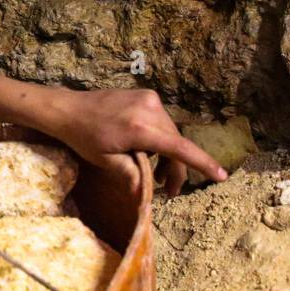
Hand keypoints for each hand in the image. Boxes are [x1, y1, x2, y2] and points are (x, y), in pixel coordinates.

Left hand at [41, 88, 226, 196]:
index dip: (202, 163)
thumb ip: (133, 175)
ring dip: (167, 154)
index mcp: (141, 128)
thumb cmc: (84, 137)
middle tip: (170, 192)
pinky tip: (148, 153)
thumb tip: (147, 195)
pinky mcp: (145, 95)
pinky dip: (159, 139)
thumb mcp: (107, 161)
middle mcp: (150, 109)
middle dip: (175, 167)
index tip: (222, 176)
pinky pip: (160, 121)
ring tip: (158, 177)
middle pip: (175, 142)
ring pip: (169, 132)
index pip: (180, 148)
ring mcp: (148, 99)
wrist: (68, 109)